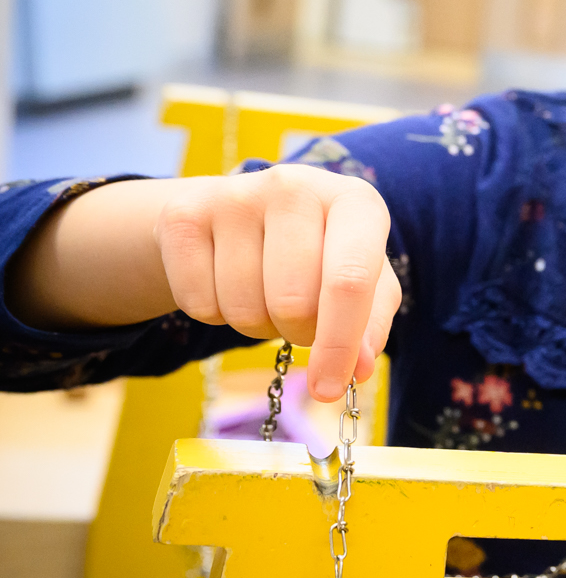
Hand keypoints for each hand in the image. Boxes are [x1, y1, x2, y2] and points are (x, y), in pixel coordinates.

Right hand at [7, 167, 400, 400]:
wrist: (248, 212)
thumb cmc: (322, 253)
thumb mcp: (365, 279)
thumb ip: (371, 324)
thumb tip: (359, 368)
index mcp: (354, 201)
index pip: (348, 282)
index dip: (338, 346)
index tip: (329, 390)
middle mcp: (294, 186)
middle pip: (292, 302)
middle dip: (298, 332)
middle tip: (301, 319)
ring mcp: (234, 195)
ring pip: (242, 307)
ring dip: (257, 325)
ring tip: (267, 295)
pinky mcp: (182, 213)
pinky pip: (196, 304)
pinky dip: (215, 315)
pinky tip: (229, 284)